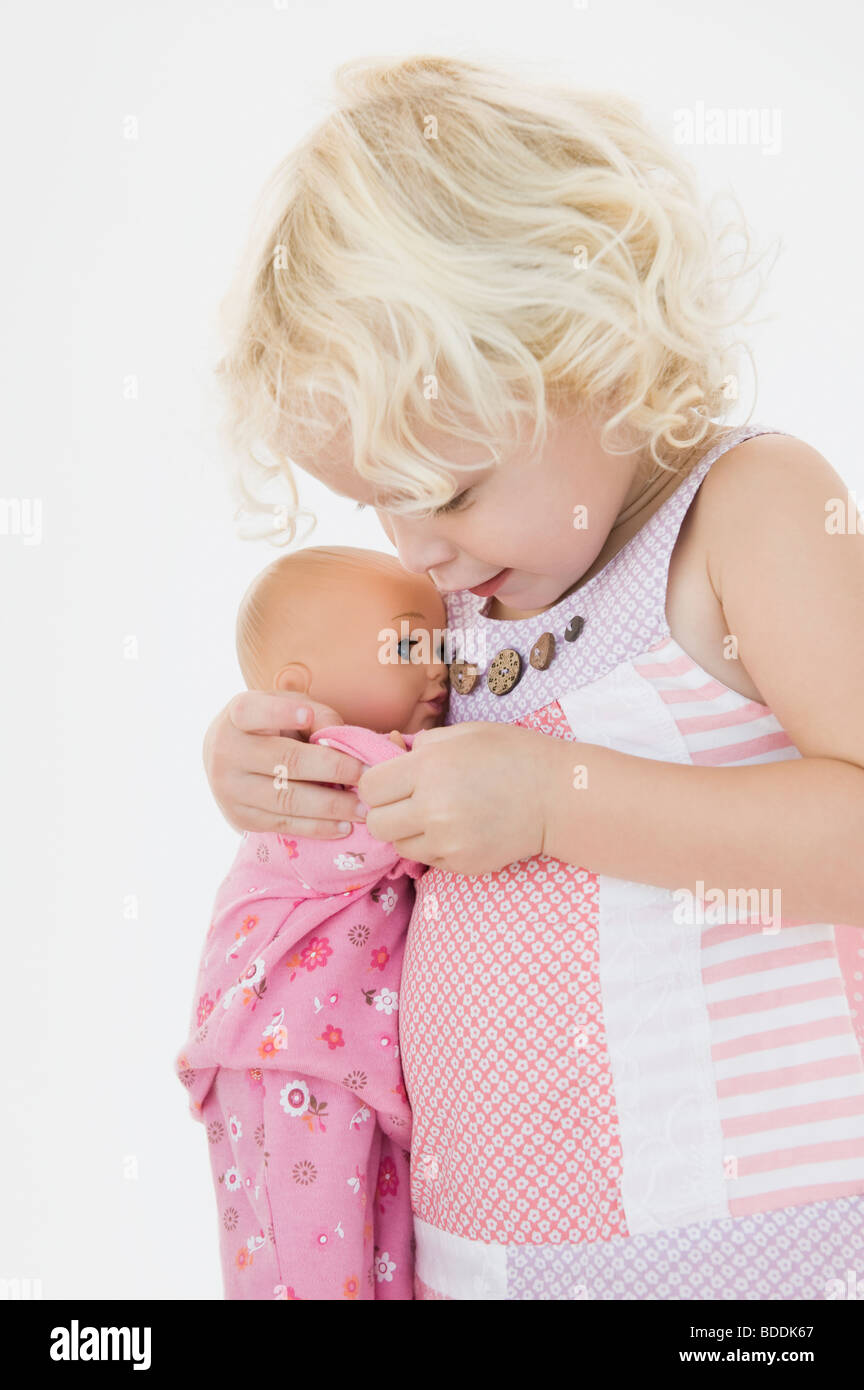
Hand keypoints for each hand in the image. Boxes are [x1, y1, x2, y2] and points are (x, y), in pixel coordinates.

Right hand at [203, 691, 367, 836]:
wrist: (224, 758)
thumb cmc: (269, 726)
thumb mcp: (287, 707)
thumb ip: (316, 714)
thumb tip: (341, 738)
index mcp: (237, 717)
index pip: (252, 712)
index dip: (279, 713)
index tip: (308, 714)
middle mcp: (226, 752)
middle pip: (285, 761)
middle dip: (333, 769)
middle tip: (368, 776)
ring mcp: (230, 789)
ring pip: (287, 799)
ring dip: (332, 806)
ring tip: (364, 809)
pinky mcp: (240, 817)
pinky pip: (283, 825)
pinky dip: (317, 827)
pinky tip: (344, 826)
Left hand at [356, 721, 557, 874]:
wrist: (558, 796)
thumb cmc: (513, 754)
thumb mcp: (465, 733)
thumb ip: (421, 745)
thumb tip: (390, 755)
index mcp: (429, 768)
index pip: (369, 788)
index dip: (378, 783)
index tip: (394, 780)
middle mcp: (432, 808)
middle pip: (376, 823)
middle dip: (386, 811)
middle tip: (409, 800)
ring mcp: (447, 842)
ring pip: (398, 845)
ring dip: (408, 832)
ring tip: (437, 815)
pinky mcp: (462, 865)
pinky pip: (427, 860)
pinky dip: (434, 847)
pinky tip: (458, 829)